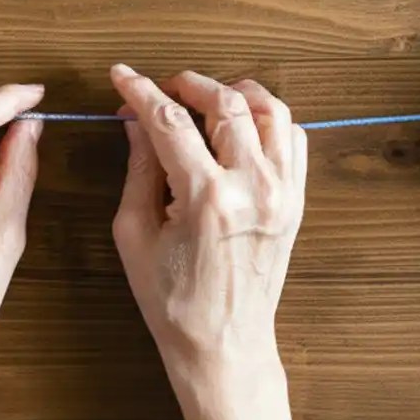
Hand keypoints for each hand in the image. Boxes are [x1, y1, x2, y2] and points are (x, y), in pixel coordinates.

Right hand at [110, 65, 306, 419]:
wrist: (223, 343)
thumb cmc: (172, 300)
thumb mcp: (135, 234)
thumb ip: (138, 168)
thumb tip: (136, 121)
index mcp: (207, 198)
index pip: (169, 121)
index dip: (141, 91)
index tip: (122, 75)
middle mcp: (253, 187)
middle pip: (226, 101)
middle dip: (188, 84)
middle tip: (162, 89)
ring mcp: (283, 192)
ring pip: (270, 109)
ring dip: (234, 93)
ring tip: (204, 100)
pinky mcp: (297, 200)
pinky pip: (293, 138)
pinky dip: (267, 120)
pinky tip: (240, 127)